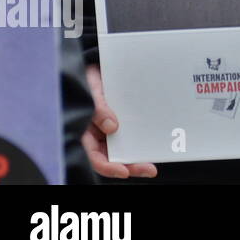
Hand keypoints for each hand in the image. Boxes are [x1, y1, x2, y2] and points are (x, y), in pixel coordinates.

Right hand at [81, 64, 157, 179]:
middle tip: (149, 169)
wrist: (99, 68)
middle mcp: (99, 135)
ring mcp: (111, 130)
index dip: (108, 166)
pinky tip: (152, 144)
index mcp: (86, 133)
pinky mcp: (123, 122)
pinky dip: (141, 142)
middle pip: (113, 157)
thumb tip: (112, 127)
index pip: (96, 156)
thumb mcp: (92, 91)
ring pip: (124, 150)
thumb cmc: (89, 80)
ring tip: (153, 162)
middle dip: (130, 166)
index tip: (123, 171)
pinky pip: (132, 136)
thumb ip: (98, 109)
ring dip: (137, 157)